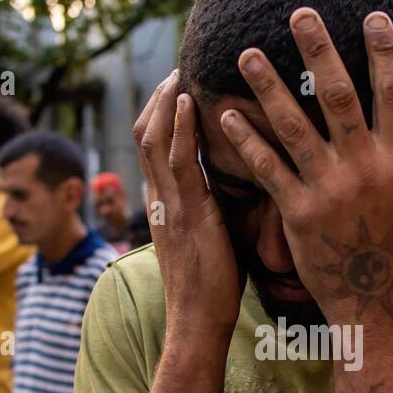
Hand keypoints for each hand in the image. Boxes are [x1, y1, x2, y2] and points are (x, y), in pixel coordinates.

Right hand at [134, 70, 241, 343]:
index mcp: (165, 204)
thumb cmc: (214, 288)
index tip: (178, 87)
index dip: (162, 115)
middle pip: (147, 134)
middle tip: (177, 69)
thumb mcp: (214, 238)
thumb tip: (245, 186)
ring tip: (180, 73)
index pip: (155, 147)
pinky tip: (188, 101)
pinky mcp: (187, 214)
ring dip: (167, 102)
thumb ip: (216, 209)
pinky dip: (180, 128)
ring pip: (156, 140)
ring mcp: (170, 204)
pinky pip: (178, 161)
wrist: (199, 322)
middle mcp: (161, 199)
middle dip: (159, 99)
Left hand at [218, 8, 392, 327]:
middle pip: (338, 96)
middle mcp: (365, 168)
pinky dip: (247, 141)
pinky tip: (227, 115)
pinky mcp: (299, 215)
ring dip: (269, 86)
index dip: (384, 51)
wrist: (377, 304)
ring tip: (247, 53)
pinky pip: (269, 169)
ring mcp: (329, 190)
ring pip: (294, 127)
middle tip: (299, 13)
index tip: (372, 16)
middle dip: (317, 51)